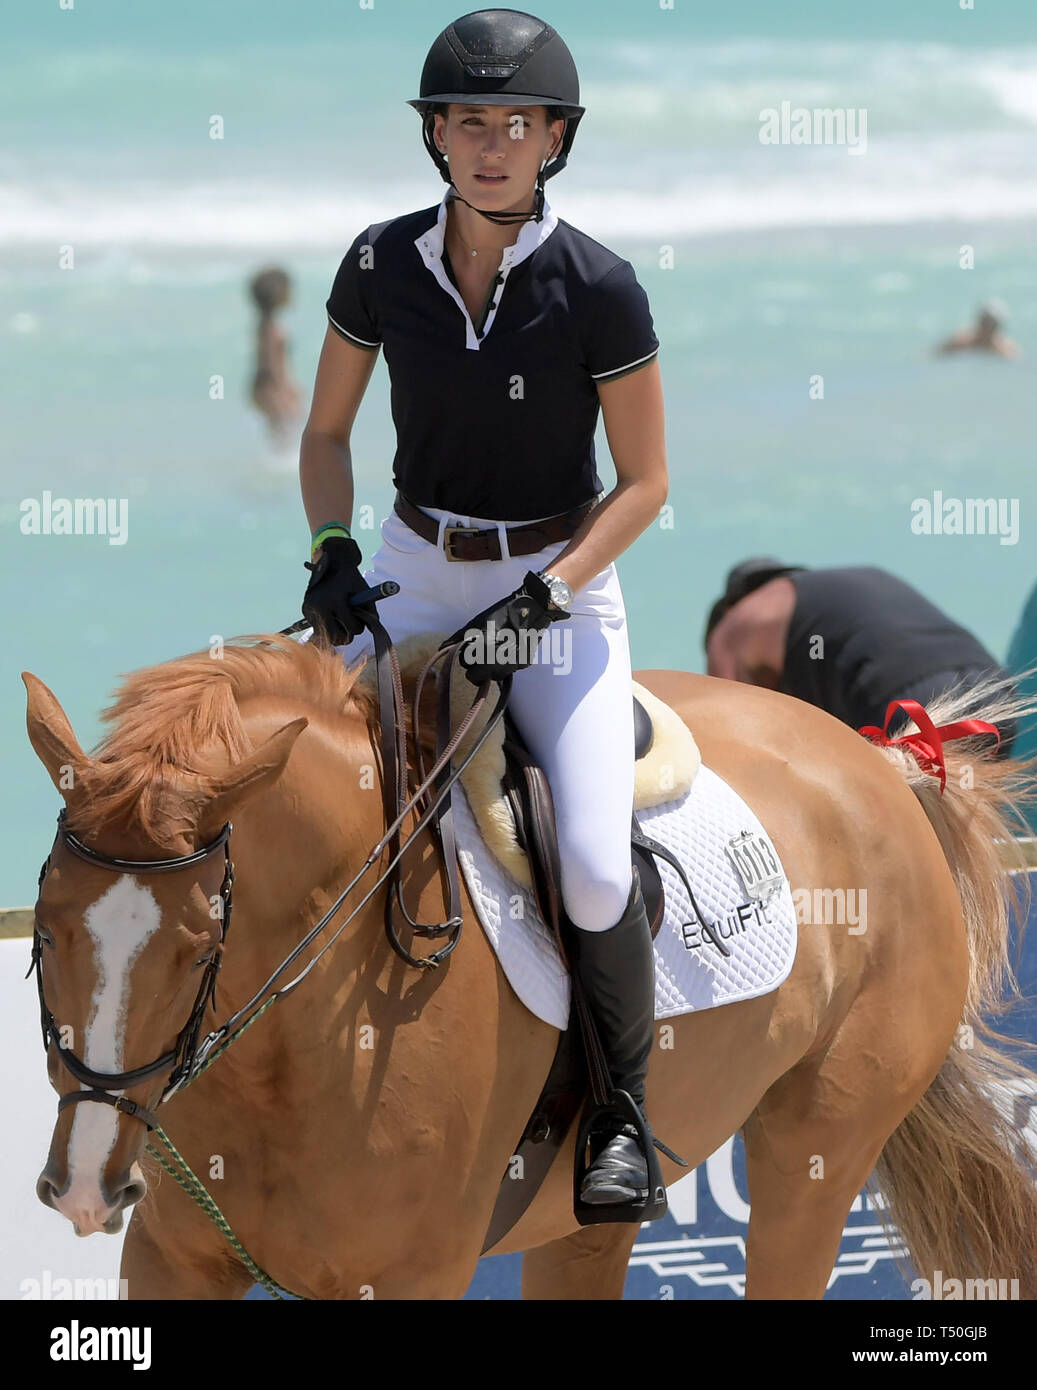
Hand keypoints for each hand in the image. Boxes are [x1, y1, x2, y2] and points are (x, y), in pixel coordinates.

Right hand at [301, 536, 375, 645]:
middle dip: (346, 636)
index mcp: (335, 600)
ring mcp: (310, 608)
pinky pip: (317, 628)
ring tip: (341, 623)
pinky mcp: (305, 610)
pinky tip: (331, 618)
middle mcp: (320, 605)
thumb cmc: (350, 578)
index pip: (351, 627)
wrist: (331, 563)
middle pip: (335, 637)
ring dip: (335, 634)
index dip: (359, 628)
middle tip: (350, 630)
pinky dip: (326, 627)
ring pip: (325, 636)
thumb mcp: (364, 591)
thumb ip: (371, 610)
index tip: (360, 622)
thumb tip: (373, 628)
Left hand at [450, 570, 569, 685]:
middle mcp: (501, 663)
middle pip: (480, 678)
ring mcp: (515, 665)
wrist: (534, 607)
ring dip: (491, 668)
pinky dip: (506, 663)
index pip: (469, 671)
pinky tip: (507, 650)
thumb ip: (460, 637)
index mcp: (487, 651)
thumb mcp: (479, 622)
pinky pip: (509, 670)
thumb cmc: (503, 612)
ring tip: (494, 651)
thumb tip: (442, 647)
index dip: (466, 661)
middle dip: (477, 668)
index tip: (469, 651)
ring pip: (495, 677)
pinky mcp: (525, 663)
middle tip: (480, 654)